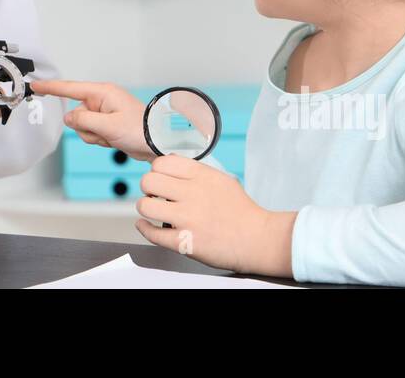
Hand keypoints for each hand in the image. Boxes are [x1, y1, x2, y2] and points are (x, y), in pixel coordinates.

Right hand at [29, 79, 149, 159]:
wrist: (157, 141)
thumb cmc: (140, 129)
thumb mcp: (109, 126)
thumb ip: (84, 121)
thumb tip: (68, 118)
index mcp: (102, 93)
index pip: (70, 88)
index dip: (51, 88)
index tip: (36, 85)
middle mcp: (102, 100)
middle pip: (76, 114)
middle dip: (86, 128)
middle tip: (105, 132)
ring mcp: (103, 112)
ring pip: (82, 126)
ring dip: (94, 136)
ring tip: (112, 137)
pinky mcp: (106, 123)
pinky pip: (91, 132)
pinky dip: (99, 139)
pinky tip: (113, 140)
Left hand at [134, 154, 296, 277]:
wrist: (259, 239)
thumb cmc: (241, 210)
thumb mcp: (221, 180)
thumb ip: (195, 171)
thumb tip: (168, 162)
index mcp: (201, 176)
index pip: (161, 163)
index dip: (156, 171)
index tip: (160, 179)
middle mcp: (192, 194)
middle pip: (148, 181)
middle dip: (149, 188)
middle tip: (156, 195)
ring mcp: (188, 218)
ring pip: (145, 206)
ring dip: (146, 208)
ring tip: (154, 210)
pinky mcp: (185, 242)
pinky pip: (152, 233)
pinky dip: (144, 229)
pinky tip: (146, 226)